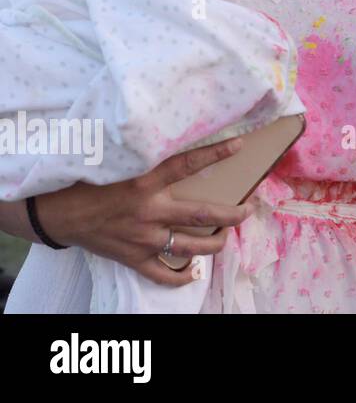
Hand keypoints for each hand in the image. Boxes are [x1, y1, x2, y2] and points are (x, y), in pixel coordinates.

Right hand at [34, 137, 252, 286]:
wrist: (54, 213)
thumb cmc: (86, 181)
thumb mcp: (117, 161)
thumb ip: (145, 152)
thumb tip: (169, 130)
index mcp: (145, 182)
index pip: (189, 164)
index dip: (216, 153)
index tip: (239, 145)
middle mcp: (149, 212)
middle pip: (202, 215)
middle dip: (231, 214)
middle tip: (248, 209)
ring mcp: (142, 239)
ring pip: (190, 247)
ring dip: (214, 244)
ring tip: (227, 236)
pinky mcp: (132, 258)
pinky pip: (162, 274)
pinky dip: (180, 277)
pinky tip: (195, 273)